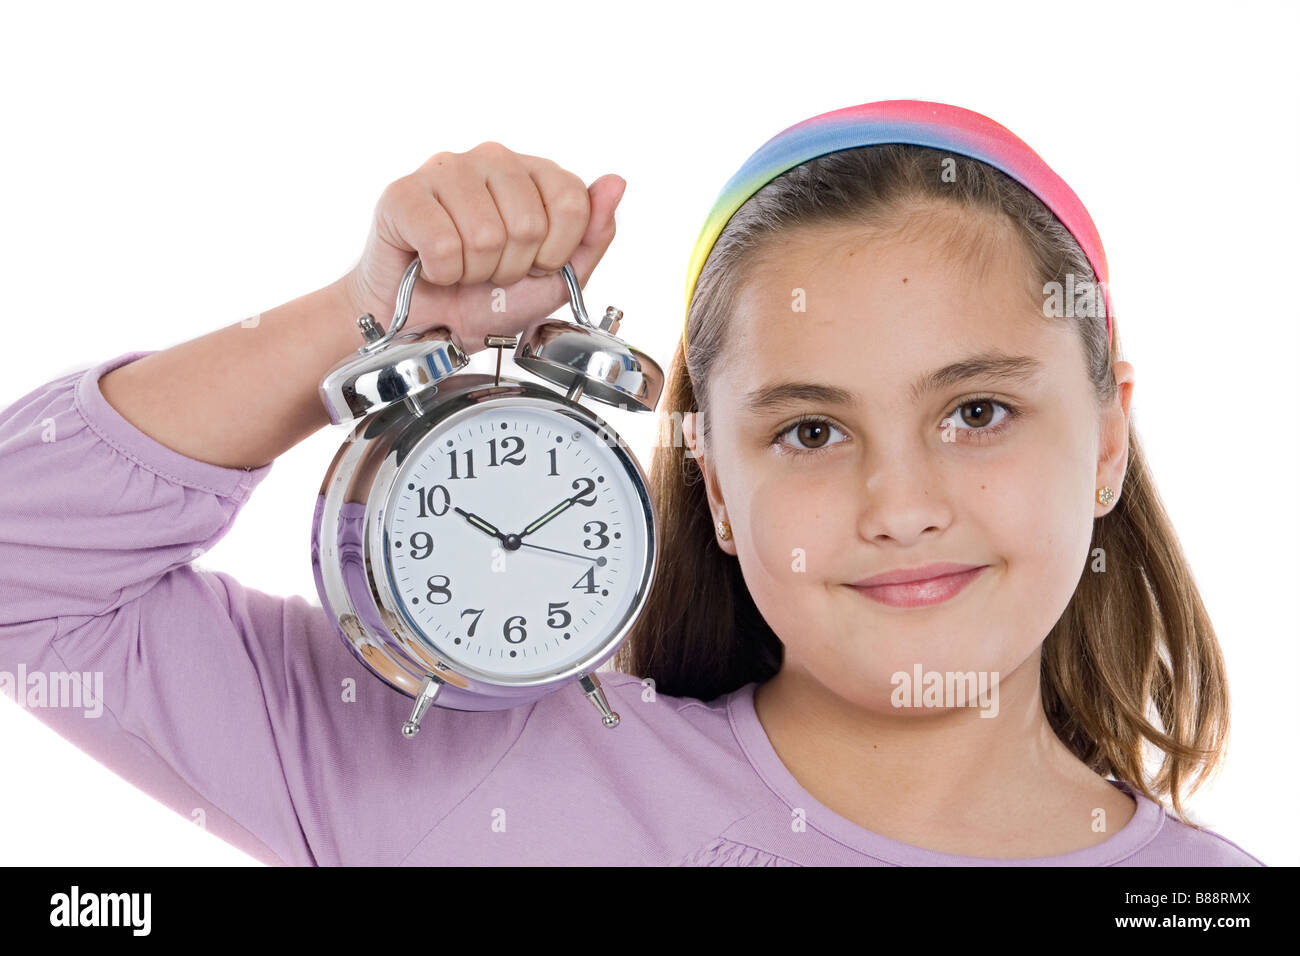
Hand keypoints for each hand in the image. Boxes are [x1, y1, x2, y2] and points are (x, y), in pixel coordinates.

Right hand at [339, 142, 625, 351]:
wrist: (430, 328)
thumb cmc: (489, 299)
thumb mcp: (557, 279)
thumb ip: (592, 236)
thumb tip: (615, 183)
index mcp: (533, 174)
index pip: (572, 202)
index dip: (555, 252)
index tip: (533, 265)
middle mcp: (491, 159)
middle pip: (528, 223)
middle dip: (511, 267)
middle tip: (490, 272)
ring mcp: (446, 170)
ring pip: (485, 234)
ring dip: (474, 272)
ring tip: (462, 269)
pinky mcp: (403, 193)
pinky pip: (442, 243)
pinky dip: (441, 273)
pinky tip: (433, 267)